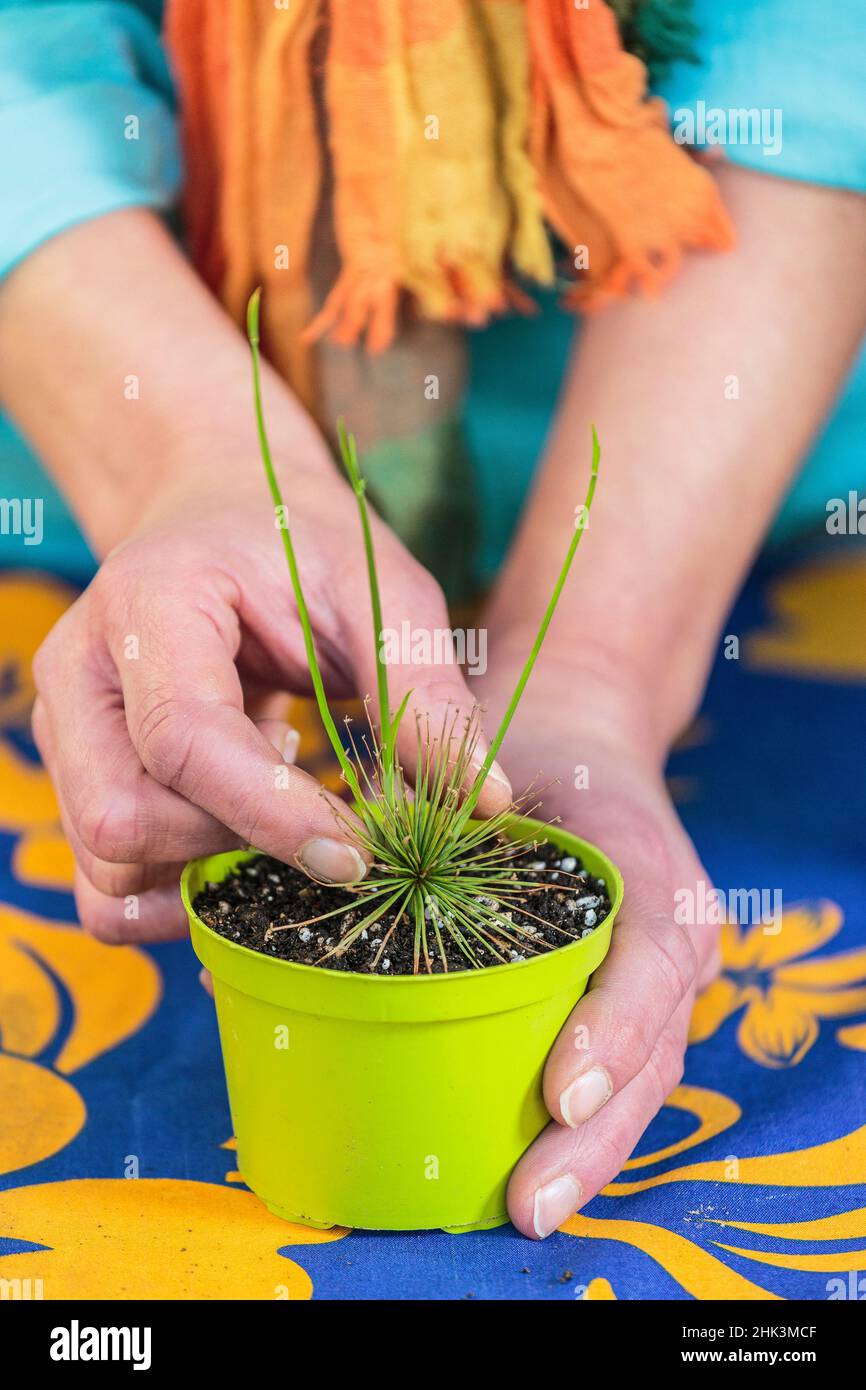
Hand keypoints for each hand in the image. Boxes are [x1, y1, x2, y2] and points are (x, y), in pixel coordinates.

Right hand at [32, 446, 510, 943]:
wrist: (217, 507)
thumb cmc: (299, 537)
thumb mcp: (375, 587)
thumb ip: (421, 689)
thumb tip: (484, 802)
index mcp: (148, 602)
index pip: (184, 740)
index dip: (271, 812)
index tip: (358, 852)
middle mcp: (80, 670)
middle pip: (124, 819)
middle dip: (235, 845)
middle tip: (317, 813)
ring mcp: (65, 728)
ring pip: (106, 866)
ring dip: (202, 872)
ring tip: (272, 802)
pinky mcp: (77, 774)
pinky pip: (103, 882)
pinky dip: (172, 891)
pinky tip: (233, 834)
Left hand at [473, 654, 718, 1237]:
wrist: (583, 730)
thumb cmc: (529, 741)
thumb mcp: (482, 750)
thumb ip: (424, 802)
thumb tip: (325, 863)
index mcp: (648, 863)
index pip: (652, 957)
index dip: (612, 1030)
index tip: (560, 1094)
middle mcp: (673, 929)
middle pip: (656, 1048)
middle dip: (598, 1134)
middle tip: (532, 1200)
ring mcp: (659, 972)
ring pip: (644, 1076)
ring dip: (591, 1151)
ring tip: (527, 1207)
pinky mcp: (630, 997)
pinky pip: (617, 1068)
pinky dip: (580, 1126)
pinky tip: (526, 1174)